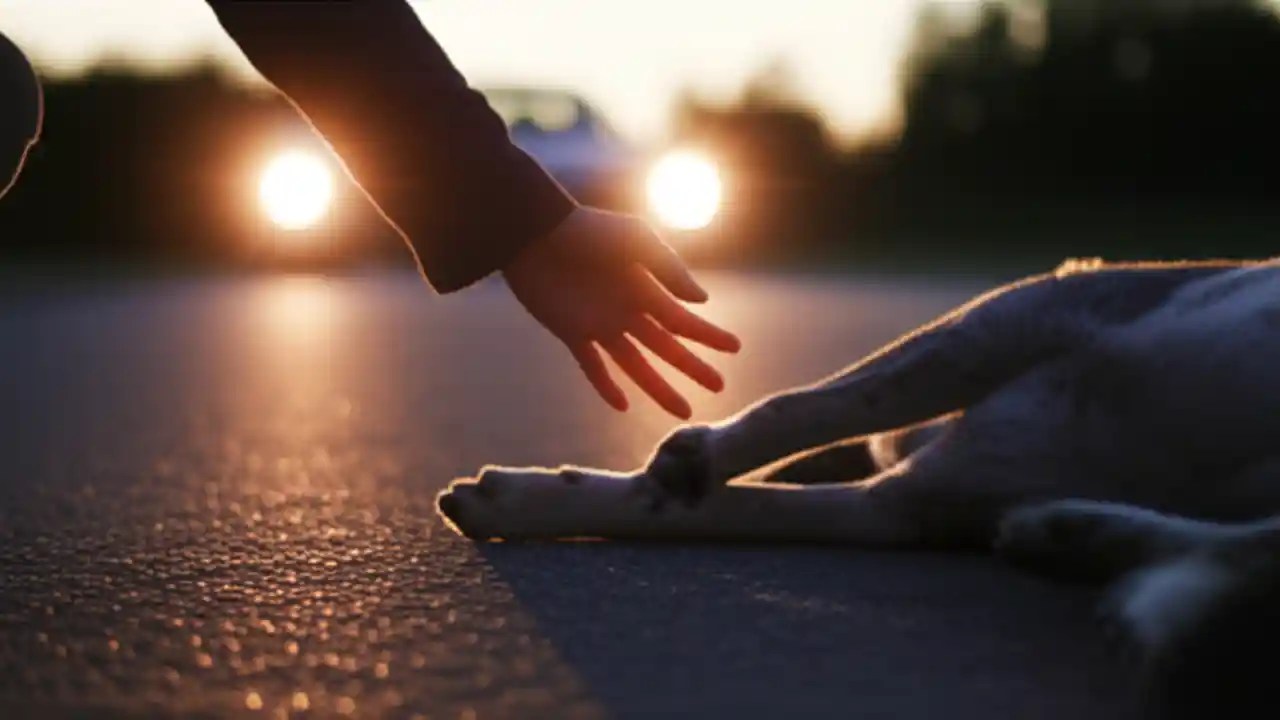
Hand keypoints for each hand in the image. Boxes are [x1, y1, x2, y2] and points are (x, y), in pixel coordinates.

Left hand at [502, 206, 740, 418]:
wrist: (535, 233)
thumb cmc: (588, 229)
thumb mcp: (636, 240)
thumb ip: (669, 269)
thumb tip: (702, 300)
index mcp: (645, 288)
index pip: (684, 319)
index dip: (709, 335)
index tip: (735, 347)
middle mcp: (627, 311)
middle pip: (666, 347)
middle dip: (693, 367)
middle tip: (719, 387)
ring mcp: (600, 324)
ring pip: (636, 364)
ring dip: (659, 387)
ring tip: (683, 410)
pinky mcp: (571, 332)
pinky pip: (591, 366)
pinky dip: (606, 386)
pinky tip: (623, 405)